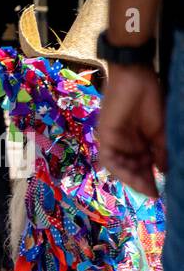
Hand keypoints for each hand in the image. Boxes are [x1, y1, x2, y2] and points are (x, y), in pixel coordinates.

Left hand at [97, 64, 166, 196]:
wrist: (137, 77)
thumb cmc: (150, 98)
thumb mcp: (160, 129)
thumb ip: (161, 150)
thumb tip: (165, 171)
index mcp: (138, 142)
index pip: (143, 165)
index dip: (149, 179)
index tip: (159, 192)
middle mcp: (125, 144)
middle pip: (131, 168)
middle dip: (142, 182)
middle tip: (153, 194)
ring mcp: (113, 141)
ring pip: (120, 166)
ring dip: (132, 178)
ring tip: (145, 187)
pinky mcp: (105, 136)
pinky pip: (108, 158)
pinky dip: (118, 168)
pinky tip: (130, 176)